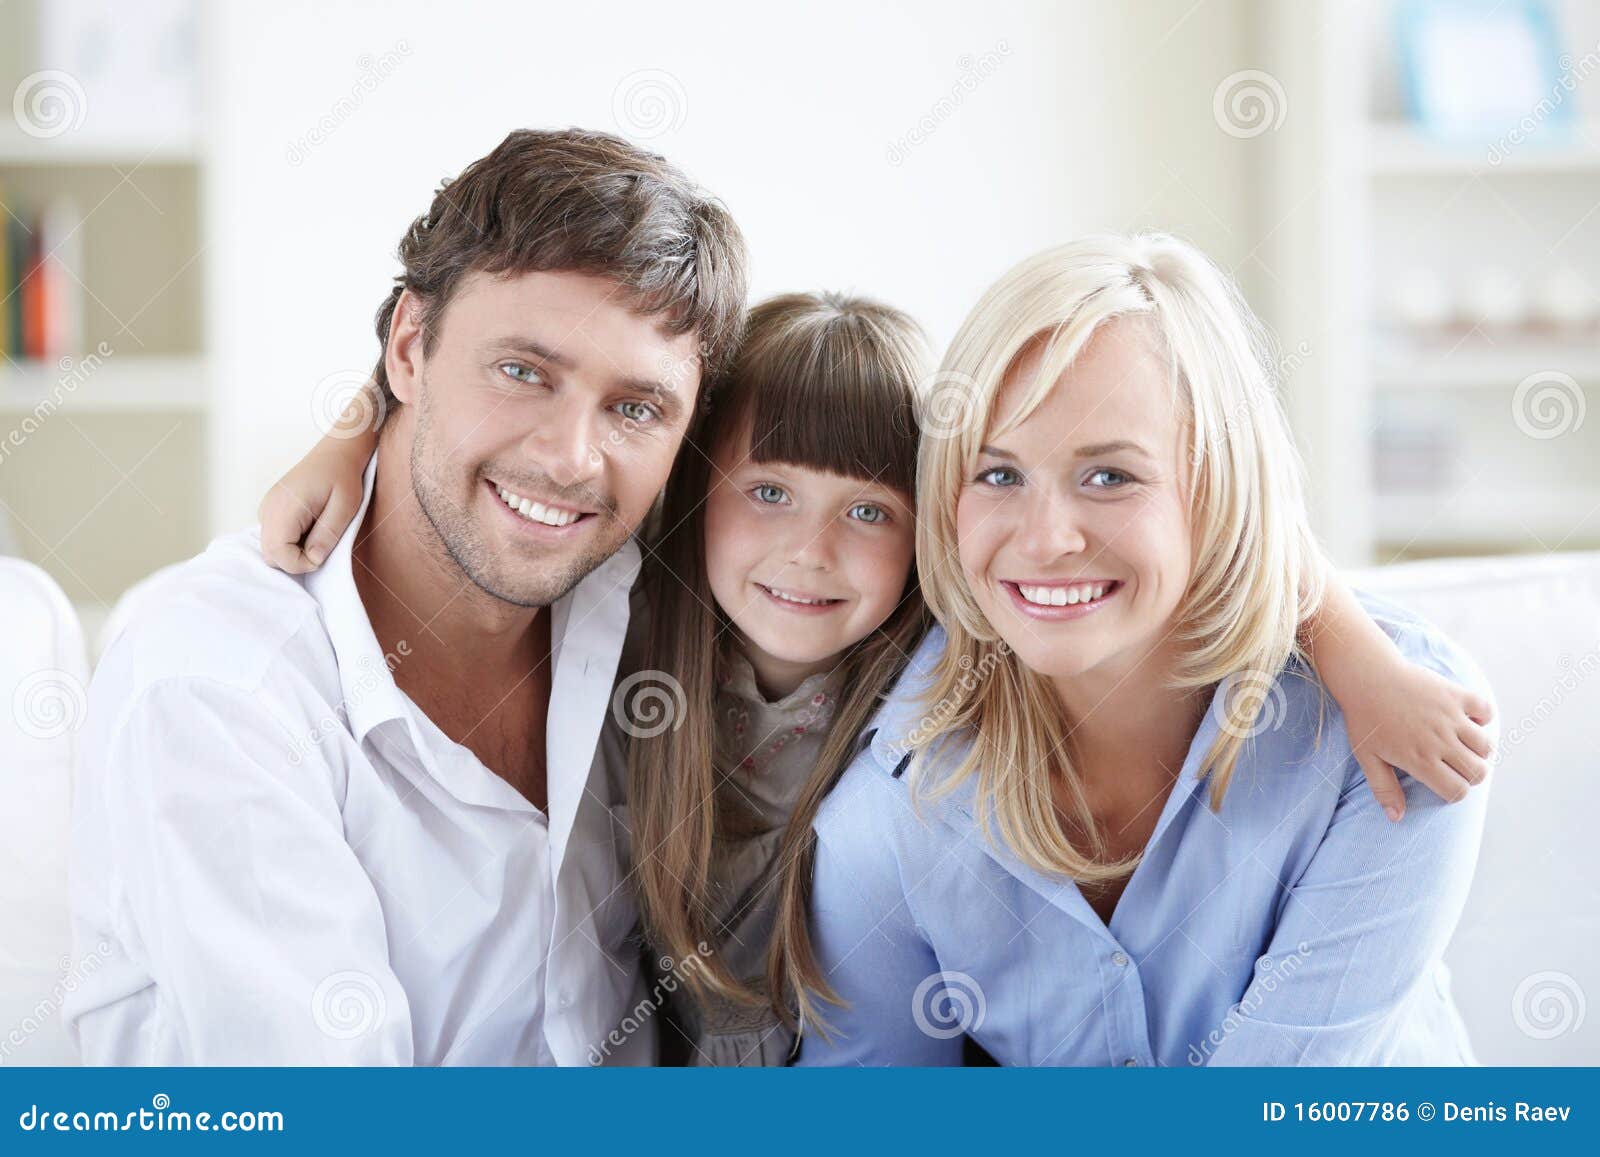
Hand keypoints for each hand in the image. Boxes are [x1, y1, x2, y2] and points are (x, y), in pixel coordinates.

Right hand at [257, 445, 363, 573]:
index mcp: (284, 507)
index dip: (301, 564)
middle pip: (271, 554)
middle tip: (322, 546)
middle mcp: (269, 508)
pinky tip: (310, 528)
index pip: (278, 553)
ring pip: (271, 548)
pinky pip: (274, 536)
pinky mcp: (271, 509)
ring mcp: (267, 508)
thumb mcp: (345, 507)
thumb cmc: (343, 477)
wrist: (336, 452)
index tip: (322, 555)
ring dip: (293, 551)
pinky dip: (290, 541)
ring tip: (317, 534)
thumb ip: (327, 535)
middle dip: (296, 560)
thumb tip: (313, 560)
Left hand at [1343, 657, 1494, 821]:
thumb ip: (1384, 788)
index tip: (1442, 784)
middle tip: (1452, 766)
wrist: (1366, 676)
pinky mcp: (1456, 695)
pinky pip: (1486, 710)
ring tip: (1458, 745)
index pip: (1458, 791)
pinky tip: (1465, 719)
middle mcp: (1441, 741)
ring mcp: (1451, 717)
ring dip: (1477, 750)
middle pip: (1478, 772)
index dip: (1453, 793)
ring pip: (1486, 746)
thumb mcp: (1367, 757)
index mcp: (1420, 760)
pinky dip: (1482, 717)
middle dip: (1469, 775)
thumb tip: (1396, 818)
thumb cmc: (1364, 719)